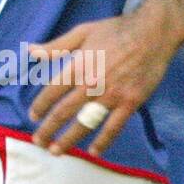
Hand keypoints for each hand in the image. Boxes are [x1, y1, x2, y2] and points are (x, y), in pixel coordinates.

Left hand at [27, 13, 176, 156]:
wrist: (152, 33)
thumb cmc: (115, 30)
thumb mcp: (82, 32)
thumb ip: (56, 46)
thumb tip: (31, 50)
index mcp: (77, 66)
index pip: (52, 91)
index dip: (40, 106)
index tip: (32, 117)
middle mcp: (91, 84)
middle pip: (64, 112)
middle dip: (48, 129)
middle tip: (37, 142)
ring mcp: (111, 96)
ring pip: (85, 123)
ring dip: (69, 139)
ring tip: (56, 151)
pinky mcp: (130, 103)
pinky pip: (114, 127)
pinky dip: (104, 141)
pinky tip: (94, 152)